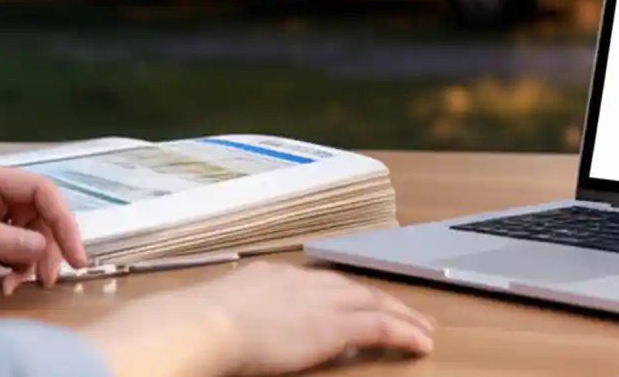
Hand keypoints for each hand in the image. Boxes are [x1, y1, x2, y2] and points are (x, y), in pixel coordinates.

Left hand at [0, 160, 86, 293]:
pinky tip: (9, 281)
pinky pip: (16, 245)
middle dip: (49, 244)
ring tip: (20, 283)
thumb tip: (39, 245)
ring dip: (34, 259)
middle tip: (51, 277)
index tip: (75, 252)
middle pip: (40, 212)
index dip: (62, 218)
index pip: (38, 189)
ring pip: (32, 231)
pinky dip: (18, 265)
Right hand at [83, 262, 433, 376]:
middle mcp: (302, 281)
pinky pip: (381, 326)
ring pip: (375, 302)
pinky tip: (421, 342)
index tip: (353, 301)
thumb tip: (234, 326)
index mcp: (272, 277)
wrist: (205, 324)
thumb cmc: (196, 327)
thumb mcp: (219, 312)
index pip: (318, 283)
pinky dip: (404, 332)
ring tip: (421, 328)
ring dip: (401, 314)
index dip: (342, 293)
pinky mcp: (335, 324)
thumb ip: (239, 314)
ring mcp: (321, 300)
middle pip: (353, 287)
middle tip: (404, 312)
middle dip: (381, 299)